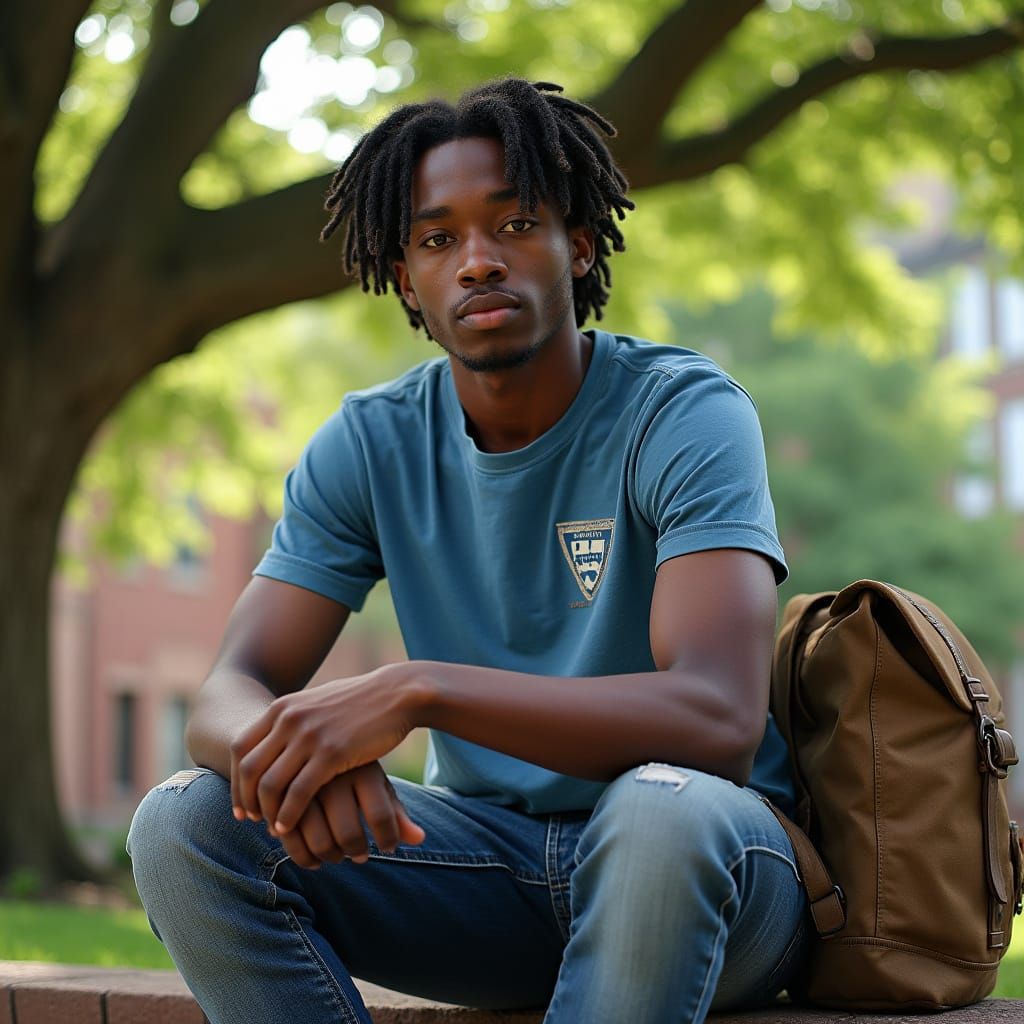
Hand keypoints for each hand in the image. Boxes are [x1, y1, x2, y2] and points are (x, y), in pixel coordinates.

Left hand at [231, 665, 417, 831]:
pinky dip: (289, 815)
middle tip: (250, 820)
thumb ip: (293, 718)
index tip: (241, 802)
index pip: (240, 748)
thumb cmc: (360, 702)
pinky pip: (298, 792)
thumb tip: (276, 736)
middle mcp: (289, 719)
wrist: (397, 693)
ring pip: (270, 783)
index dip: (235, 779)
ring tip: (272, 828)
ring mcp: (309, 736)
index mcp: (282, 707)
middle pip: (249, 768)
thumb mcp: (317, 703)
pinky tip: (290, 827)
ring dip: (267, 812)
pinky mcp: (331, 753)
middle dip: (246, 799)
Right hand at [275, 762, 425, 869]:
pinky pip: (290, 836)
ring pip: (318, 839)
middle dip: (356, 852)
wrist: (319, 732)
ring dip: (329, 856)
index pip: (382, 815)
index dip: (388, 839)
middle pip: (348, 833)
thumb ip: (396, 813)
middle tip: (359, 855)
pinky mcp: (280, 793)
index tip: (387, 848)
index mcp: (364, 768)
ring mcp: (305, 783)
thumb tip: (419, 840)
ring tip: (337, 856)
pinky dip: (301, 854)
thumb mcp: (377, 784)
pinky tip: (313, 859)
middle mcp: (335, 774)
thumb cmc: (357, 768)